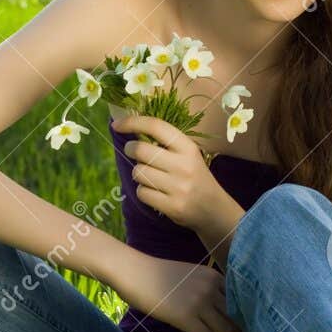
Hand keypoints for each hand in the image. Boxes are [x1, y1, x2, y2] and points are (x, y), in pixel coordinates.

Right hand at [110, 251, 240, 331]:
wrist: (133, 271)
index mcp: (214, 277)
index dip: (242, 322)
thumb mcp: (188, 276)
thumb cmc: (154, 275)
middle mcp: (212, 288)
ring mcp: (200, 302)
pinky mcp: (186, 317)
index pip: (238, 303)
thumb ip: (204, 289)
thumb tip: (215, 313)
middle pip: (236, 318)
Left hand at [111, 112, 230, 232]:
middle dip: (130, 149)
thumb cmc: (194, 176)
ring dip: (139, 174)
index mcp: (188, 147)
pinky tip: (156, 193)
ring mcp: (178, 187)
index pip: (156, 126)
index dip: (133, 122)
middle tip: (133, 152)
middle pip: (140, 150)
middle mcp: (184, 165)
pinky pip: (142, 193)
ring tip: (152, 177)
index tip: (117, 124)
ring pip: (138, 172)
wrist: (214, 209)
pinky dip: (144, 192)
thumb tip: (129, 127)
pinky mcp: (172, 206)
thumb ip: (164, 143)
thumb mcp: (187, 155)